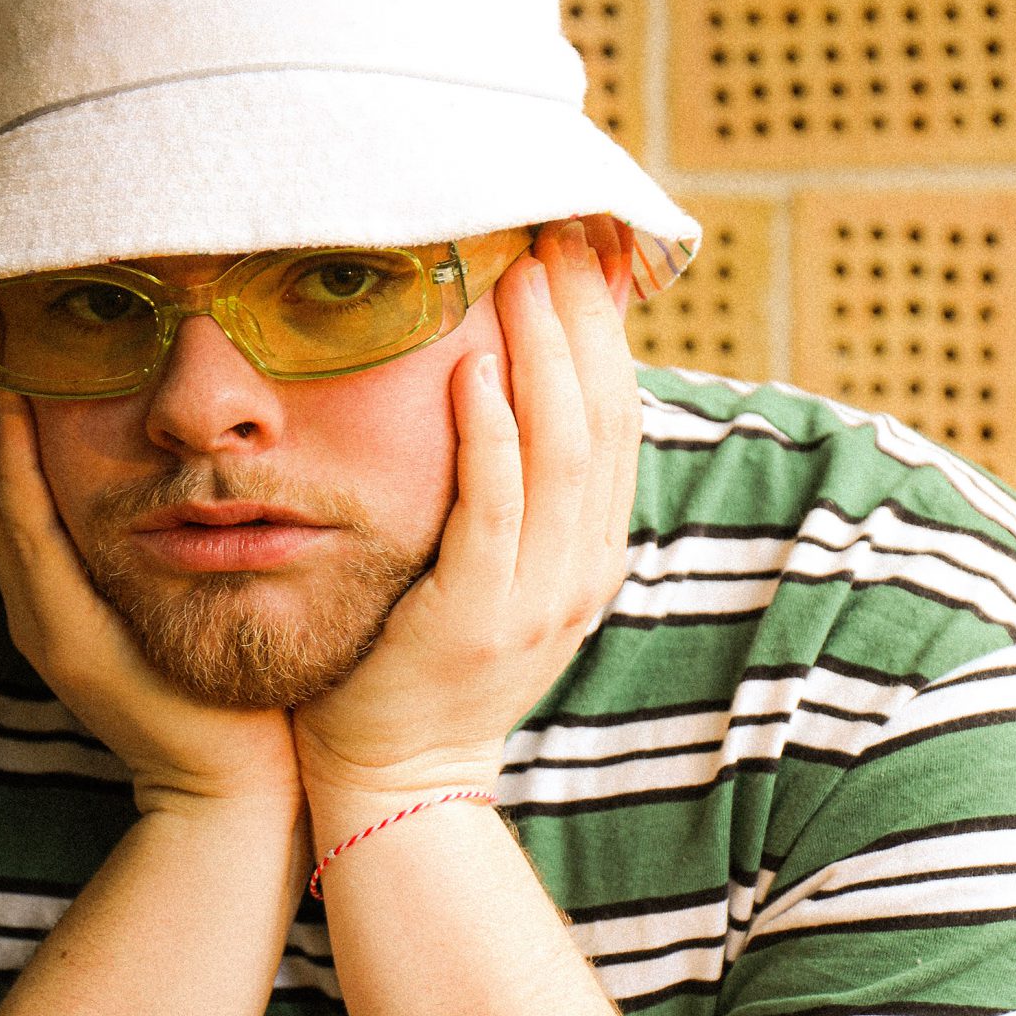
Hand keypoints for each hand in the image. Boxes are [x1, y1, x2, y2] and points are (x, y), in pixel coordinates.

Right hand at [0, 385, 303, 821]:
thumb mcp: (213, 589)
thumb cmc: (244, 686)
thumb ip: (199, 530)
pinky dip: (9, 463)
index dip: (9, 404)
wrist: (244, 787)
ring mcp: (43, 617)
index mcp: (73, 586)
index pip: (22, 476)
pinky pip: (26, 531)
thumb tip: (222, 451)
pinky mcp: (60, 636)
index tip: (19, 327)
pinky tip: (9, 402)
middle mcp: (42, 597)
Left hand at [291, 217, 640, 808]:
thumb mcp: (490, 571)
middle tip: (559, 234)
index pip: (615, 420)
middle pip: (601, 418)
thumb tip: (504, 390)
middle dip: (584, 321)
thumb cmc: (420, 662)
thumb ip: (509, 493)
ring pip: (561, 452)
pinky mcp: (478, 617)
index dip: (606, 333)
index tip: (584, 254)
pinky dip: (490, 435)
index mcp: (590, 552)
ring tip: (521, 275)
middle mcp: (582, 569)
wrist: (400, 781)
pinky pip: (495, 510)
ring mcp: (539, 596)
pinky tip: (474, 369)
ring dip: (544, 353)